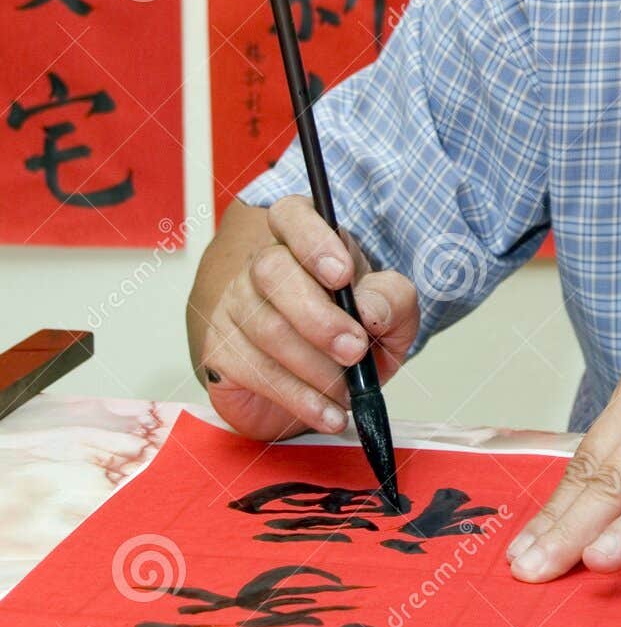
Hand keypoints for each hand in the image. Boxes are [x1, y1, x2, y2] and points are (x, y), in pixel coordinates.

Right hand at [200, 194, 419, 440]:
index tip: (343, 275)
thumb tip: (370, 309)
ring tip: (348, 390)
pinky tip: (328, 411)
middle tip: (354, 349)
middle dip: (318, 316)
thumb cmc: (357, 331)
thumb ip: (392, 300)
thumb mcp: (392, 314)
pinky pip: (255, 372)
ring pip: (266, 327)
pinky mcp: (221, 352)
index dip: (313, 239)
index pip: (292, 215)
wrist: (328, 384)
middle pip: (272, 270)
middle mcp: (262, 266)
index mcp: (305, 240)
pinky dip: (299, 398)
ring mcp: (236, 307)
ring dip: (315, 366)